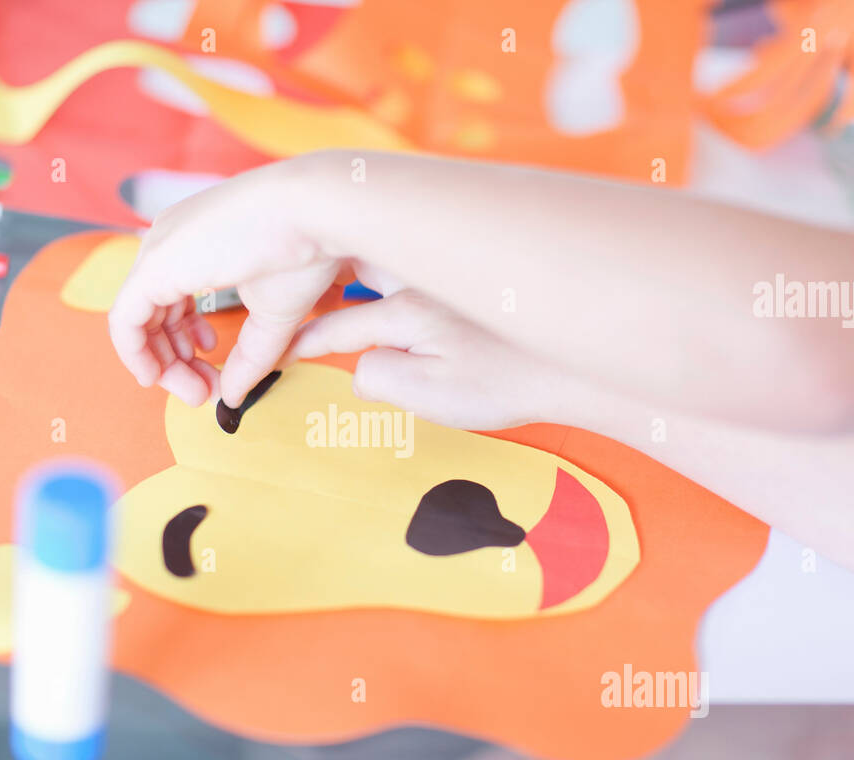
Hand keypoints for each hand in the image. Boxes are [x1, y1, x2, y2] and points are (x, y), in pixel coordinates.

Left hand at [108, 154, 345, 407]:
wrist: (312, 213)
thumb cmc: (302, 250)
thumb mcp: (274, 317)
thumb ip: (250, 357)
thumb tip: (232, 397)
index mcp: (195, 246)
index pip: (173, 304)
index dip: (188, 347)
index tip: (213, 377)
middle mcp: (170, 244)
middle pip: (153, 316)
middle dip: (176, 363)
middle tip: (202, 394)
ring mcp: (159, 251)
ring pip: (136, 321)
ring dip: (163, 365)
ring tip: (196, 391)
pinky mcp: (155, 266)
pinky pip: (124, 321)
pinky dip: (135, 354)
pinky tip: (153, 377)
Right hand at [288, 289, 570, 430]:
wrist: (572, 364)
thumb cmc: (507, 385)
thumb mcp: (432, 396)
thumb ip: (382, 378)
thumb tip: (359, 371)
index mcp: (404, 315)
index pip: (338, 327)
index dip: (304, 341)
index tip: (281, 351)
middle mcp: (418, 288)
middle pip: (351, 280)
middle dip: (319, 291)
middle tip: (294, 309)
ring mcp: (443, 282)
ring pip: (381, 267)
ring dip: (352, 275)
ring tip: (328, 287)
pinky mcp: (466, 285)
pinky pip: (408, 271)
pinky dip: (387, 274)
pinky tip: (383, 282)